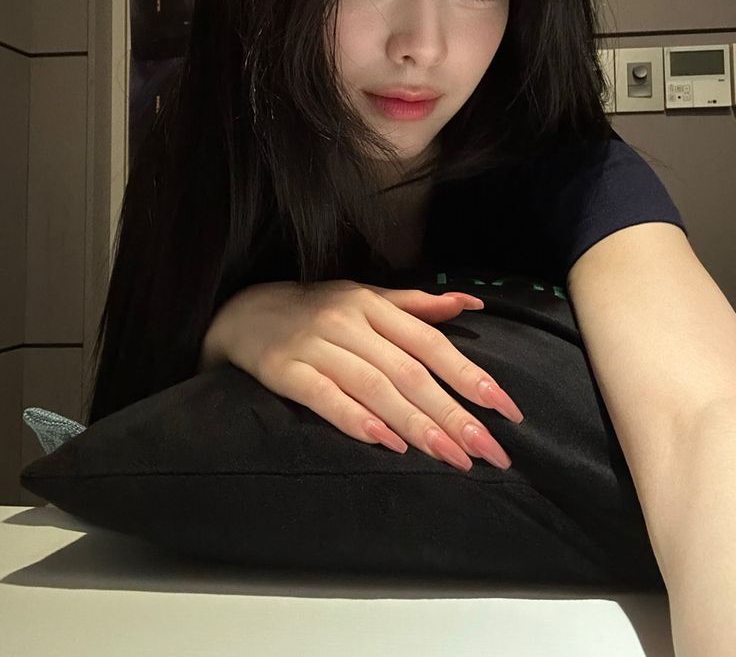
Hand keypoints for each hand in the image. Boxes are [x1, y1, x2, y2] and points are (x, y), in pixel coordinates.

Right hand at [206, 279, 523, 472]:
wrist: (243, 311)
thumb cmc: (316, 309)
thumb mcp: (366, 298)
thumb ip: (417, 306)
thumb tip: (470, 306)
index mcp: (374, 305)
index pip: (431, 343)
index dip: (470, 376)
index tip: (505, 409)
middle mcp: (349, 322)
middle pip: (409, 371)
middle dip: (452, 413)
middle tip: (487, 450)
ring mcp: (315, 345)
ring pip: (374, 386)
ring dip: (415, 424)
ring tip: (450, 456)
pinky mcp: (283, 370)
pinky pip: (324, 397)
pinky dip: (355, 419)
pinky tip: (385, 443)